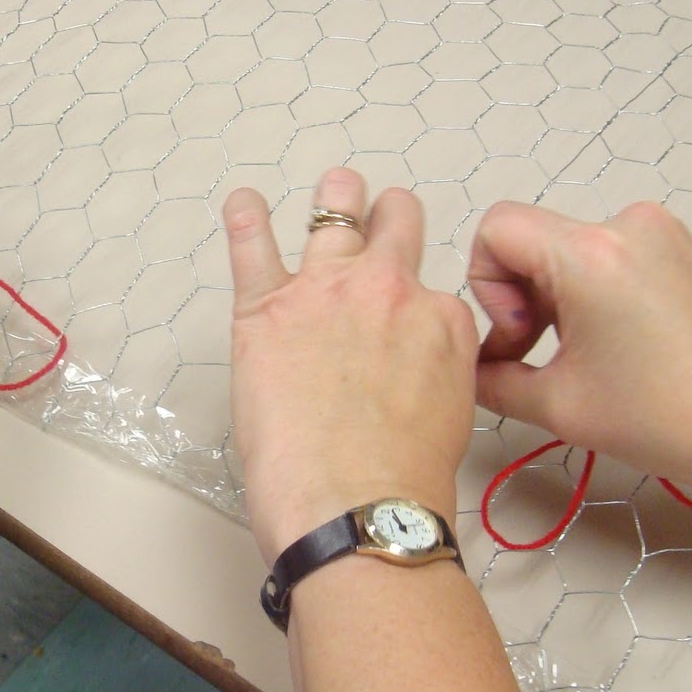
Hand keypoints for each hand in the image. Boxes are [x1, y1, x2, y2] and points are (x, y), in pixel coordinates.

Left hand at [225, 168, 478, 564]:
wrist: (359, 502)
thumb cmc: (404, 481)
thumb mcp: (450, 416)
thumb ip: (431, 376)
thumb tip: (402, 377)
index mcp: (442, 321)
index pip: (430, 292)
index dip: (414, 305)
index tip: (399, 324)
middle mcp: (391, 290)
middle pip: (396, 225)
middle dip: (389, 218)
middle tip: (376, 218)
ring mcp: (328, 290)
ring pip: (336, 212)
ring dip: (334, 197)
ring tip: (331, 189)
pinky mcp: (267, 307)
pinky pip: (252, 245)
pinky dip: (245, 219)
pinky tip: (242, 203)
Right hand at [469, 200, 691, 490]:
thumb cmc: (664, 419)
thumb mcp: (557, 407)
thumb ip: (493, 381)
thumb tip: (472, 369)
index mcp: (590, 254)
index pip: (496, 230)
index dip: (489, 286)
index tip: (524, 337)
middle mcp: (625, 224)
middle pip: (533, 239)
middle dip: (523, 298)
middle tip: (546, 357)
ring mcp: (661, 231)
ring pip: (571, 250)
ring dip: (560, 298)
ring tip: (588, 358)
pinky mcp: (683, 248)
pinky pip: (611, 255)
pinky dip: (597, 293)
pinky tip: (623, 346)